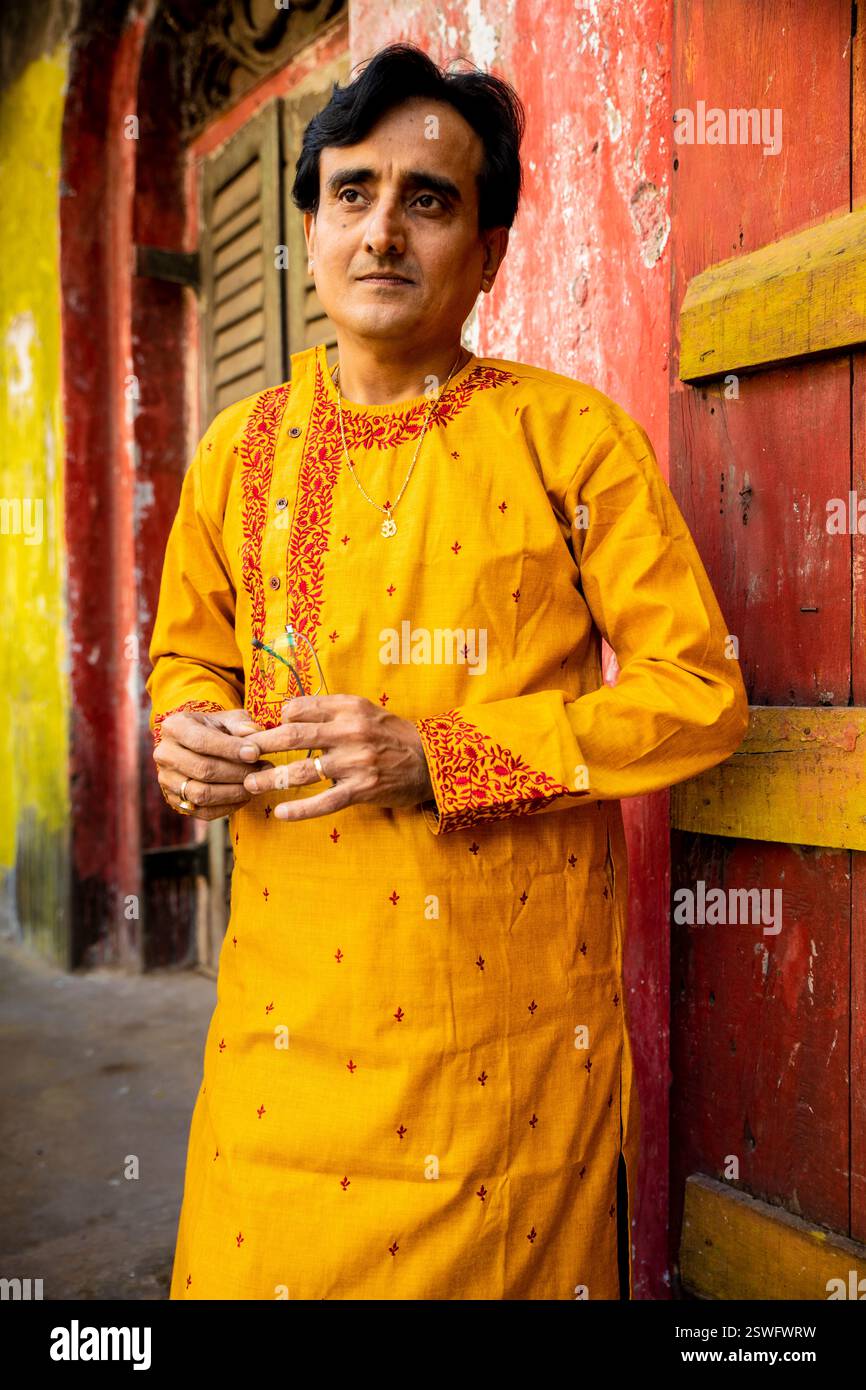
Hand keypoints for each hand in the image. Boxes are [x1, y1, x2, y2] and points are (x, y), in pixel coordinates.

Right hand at [154, 707, 272, 820]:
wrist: (198, 747)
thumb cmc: (217, 729)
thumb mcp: (228, 719)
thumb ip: (241, 724)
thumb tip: (253, 734)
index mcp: (174, 727)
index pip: (201, 741)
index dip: (230, 749)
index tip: (255, 753)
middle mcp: (164, 754)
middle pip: (203, 769)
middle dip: (237, 772)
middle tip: (262, 770)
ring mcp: (166, 780)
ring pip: (202, 794)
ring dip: (235, 792)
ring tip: (256, 784)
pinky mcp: (175, 801)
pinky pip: (204, 812)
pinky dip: (229, 807)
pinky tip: (246, 796)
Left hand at [237, 694, 435, 821]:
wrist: (431, 761)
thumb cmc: (391, 735)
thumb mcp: (364, 710)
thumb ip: (329, 710)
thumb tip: (287, 712)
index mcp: (348, 708)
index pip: (300, 709)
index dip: (277, 719)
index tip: (262, 730)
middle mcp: (350, 731)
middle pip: (294, 736)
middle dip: (262, 745)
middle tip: (240, 753)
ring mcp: (356, 762)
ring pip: (303, 771)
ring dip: (272, 778)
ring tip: (250, 785)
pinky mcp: (362, 789)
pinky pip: (324, 802)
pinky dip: (301, 809)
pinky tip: (281, 813)